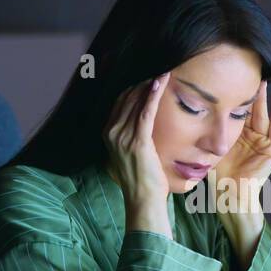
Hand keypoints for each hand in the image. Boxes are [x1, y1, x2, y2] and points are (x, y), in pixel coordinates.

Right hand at [104, 72, 172, 235]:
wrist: (142, 199)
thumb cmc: (141, 178)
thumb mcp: (129, 153)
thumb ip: (130, 136)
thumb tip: (141, 123)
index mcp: (107, 134)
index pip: (119, 102)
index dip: (134, 88)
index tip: (148, 78)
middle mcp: (111, 133)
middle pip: (126, 98)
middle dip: (142, 83)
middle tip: (159, 72)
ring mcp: (122, 137)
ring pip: (136, 102)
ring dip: (150, 85)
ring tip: (163, 73)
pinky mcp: (137, 142)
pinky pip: (145, 112)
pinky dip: (153, 95)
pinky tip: (161, 82)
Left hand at [213, 80, 270, 194]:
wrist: (229, 196)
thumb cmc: (217, 177)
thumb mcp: (209, 147)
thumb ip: (202, 133)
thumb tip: (185, 112)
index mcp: (237, 136)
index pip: (236, 111)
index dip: (234, 96)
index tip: (229, 77)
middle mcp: (251, 137)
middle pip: (251, 110)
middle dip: (250, 92)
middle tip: (248, 72)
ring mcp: (263, 143)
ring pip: (263, 115)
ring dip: (263, 97)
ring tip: (262, 80)